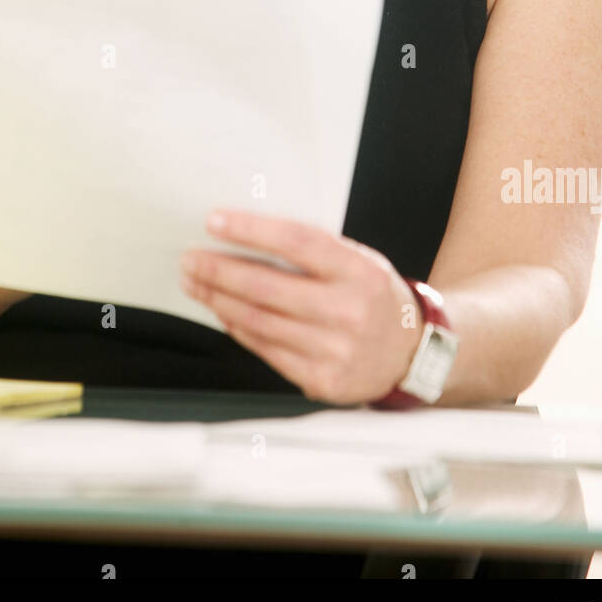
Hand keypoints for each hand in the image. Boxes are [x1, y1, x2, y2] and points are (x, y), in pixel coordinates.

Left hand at [180, 212, 423, 405]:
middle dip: (219, 271)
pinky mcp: (322, 380)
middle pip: (266, 288)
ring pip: (258, 321)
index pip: (296, 242)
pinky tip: (223, 313)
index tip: (215, 221)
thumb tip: (248, 235)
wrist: (411, 352)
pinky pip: (266, 350)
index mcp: (359, 270)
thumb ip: (314, 251)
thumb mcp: (358, 260)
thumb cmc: (375, 296)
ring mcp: (335, 350)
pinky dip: (238, 328)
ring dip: (218, 300)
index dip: (251, 230)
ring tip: (195, 283)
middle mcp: (348, 311)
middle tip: (191, 259)